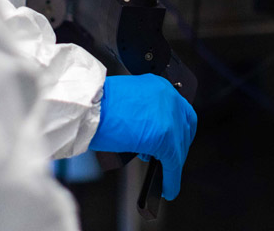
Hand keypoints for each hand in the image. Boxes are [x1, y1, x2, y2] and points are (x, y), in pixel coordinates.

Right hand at [87, 74, 197, 198]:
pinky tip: (168, 188)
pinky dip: (171, 179)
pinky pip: (173, 163)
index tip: (175, 143)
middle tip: (167, 160)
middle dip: (177, 147)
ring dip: (171, 161)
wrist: (88, 106)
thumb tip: (150, 131)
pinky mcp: (164, 138)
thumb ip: (145, 112)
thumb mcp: (129, 101)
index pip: (180, 112)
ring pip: (179, 148)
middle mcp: (168, 98)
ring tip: (156, 167)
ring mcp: (169, 117)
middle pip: (185, 129)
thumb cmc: (98, 104)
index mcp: (159, 87)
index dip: (179, 131)